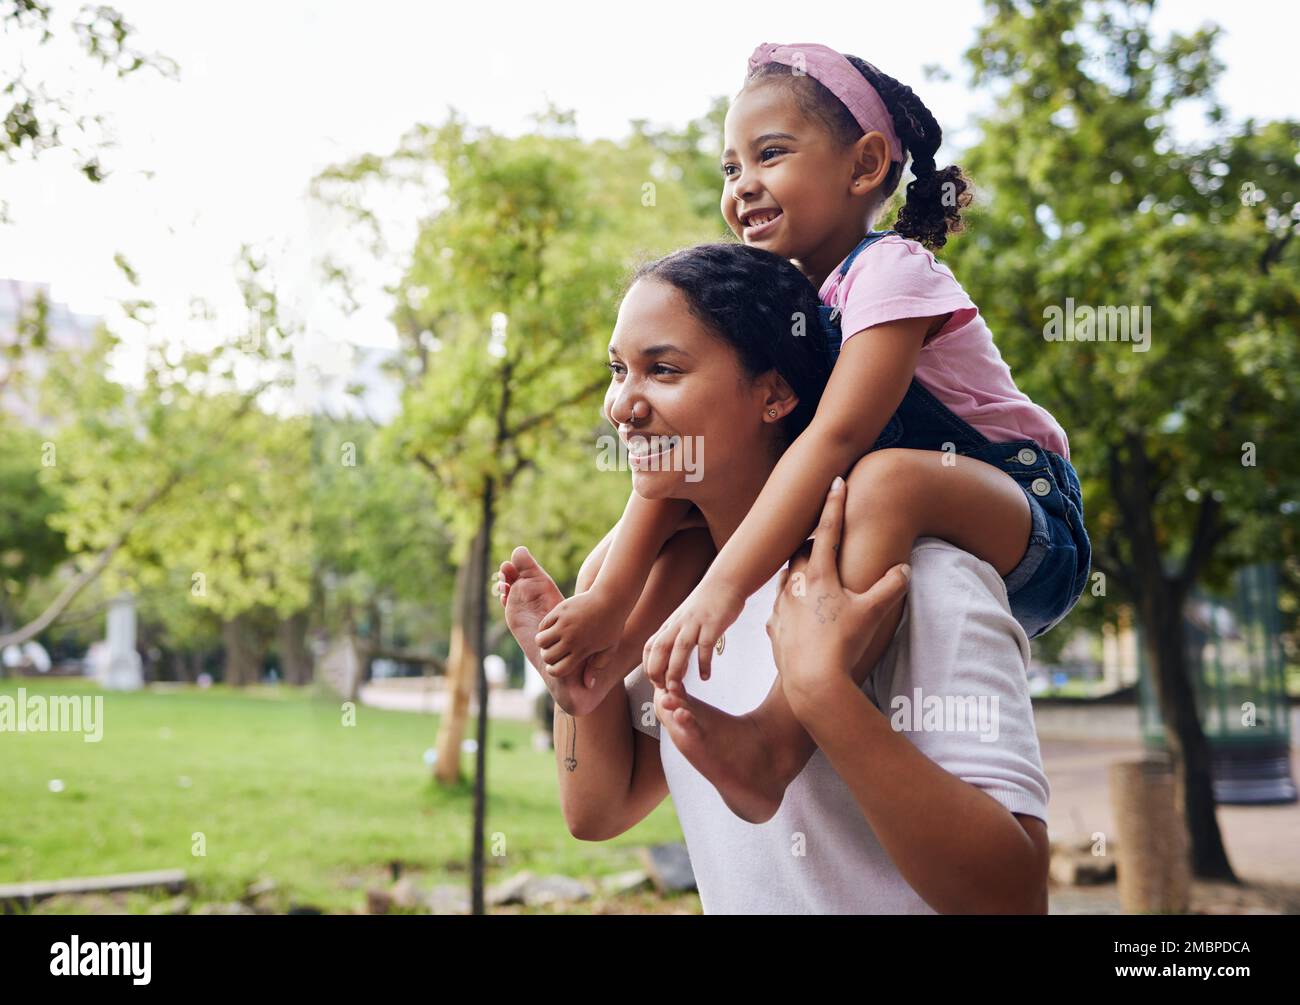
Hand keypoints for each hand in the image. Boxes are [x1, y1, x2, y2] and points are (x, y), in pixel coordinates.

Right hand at [533, 589, 624, 685]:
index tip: (556, 666)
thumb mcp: (609, 649)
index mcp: (582, 651)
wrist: (611, 599)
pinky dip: (545, 628)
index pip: (558, 670)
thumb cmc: (612, 626)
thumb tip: (588, 685)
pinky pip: (543, 625)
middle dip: (548, 656)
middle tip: (553, 651)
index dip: (554, 671)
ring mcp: (564, 624)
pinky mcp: (560, 611)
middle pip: (547, 656)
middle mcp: (570, 639)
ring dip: (543, 642)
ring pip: (540, 640)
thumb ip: (597, 667)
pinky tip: (553, 627)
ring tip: (550, 639)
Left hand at [642, 578, 745, 692]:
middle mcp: (679, 624)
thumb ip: (677, 636)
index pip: (651, 646)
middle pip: (660, 648)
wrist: (725, 582)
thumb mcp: (684, 618)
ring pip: (679, 648)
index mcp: (671, 624)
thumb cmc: (706, 603)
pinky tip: (705, 677)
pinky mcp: (713, 624)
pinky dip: (704, 663)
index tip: (655, 682)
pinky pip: (706, 646)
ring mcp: (695, 623)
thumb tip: (671, 660)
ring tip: (677, 688)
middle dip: (656, 670)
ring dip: (676, 670)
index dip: (649, 666)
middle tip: (663, 689)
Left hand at [765, 476, 910, 703]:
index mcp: (818, 575)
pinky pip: (779, 609)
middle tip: (821, 537)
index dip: (834, 504)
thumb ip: (890, 587)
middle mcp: (794, 586)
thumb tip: (904, 569)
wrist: (812, 681)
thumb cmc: (843, 645)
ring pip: (785, 578)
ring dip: (797, 573)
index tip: (837, 481)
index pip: (828, 530)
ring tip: (808, 574)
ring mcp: (780, 607)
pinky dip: (788, 605)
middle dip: (811, 542)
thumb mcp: (873, 614)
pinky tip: (796, 613)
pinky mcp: (773, 629)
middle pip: (800, 552)